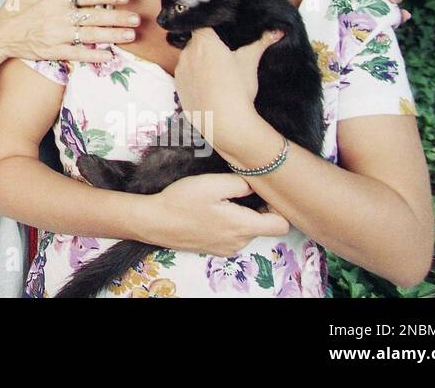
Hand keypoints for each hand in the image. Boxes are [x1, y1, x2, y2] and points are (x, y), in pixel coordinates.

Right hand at [0, 0, 138, 66]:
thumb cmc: (15, 9)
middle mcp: (59, 17)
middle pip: (93, 17)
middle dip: (116, 18)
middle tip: (136, 18)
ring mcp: (57, 36)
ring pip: (89, 36)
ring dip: (111, 36)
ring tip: (130, 35)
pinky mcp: (54, 51)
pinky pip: (77, 54)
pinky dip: (93, 55)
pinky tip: (109, 54)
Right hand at [144, 173, 290, 255]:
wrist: (153, 221)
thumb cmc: (181, 201)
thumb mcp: (211, 183)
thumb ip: (240, 183)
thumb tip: (254, 186)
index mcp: (242, 226)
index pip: (281, 225)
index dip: (277, 209)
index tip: (261, 195)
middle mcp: (239, 242)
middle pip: (263, 226)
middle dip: (254, 209)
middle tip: (232, 192)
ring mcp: (226, 249)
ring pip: (246, 231)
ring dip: (239, 216)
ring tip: (217, 201)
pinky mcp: (214, 250)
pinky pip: (231, 236)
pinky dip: (227, 224)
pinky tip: (209, 212)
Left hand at [173, 27, 279, 150]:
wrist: (224, 123)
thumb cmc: (237, 89)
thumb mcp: (250, 62)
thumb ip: (261, 43)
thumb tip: (277, 31)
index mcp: (204, 42)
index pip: (202, 25)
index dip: (211, 28)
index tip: (221, 35)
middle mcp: (187, 53)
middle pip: (195, 43)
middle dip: (207, 47)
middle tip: (223, 57)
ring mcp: (180, 71)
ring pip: (189, 60)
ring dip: (199, 63)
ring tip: (217, 75)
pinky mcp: (177, 88)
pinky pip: (185, 77)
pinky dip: (194, 79)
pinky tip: (209, 88)